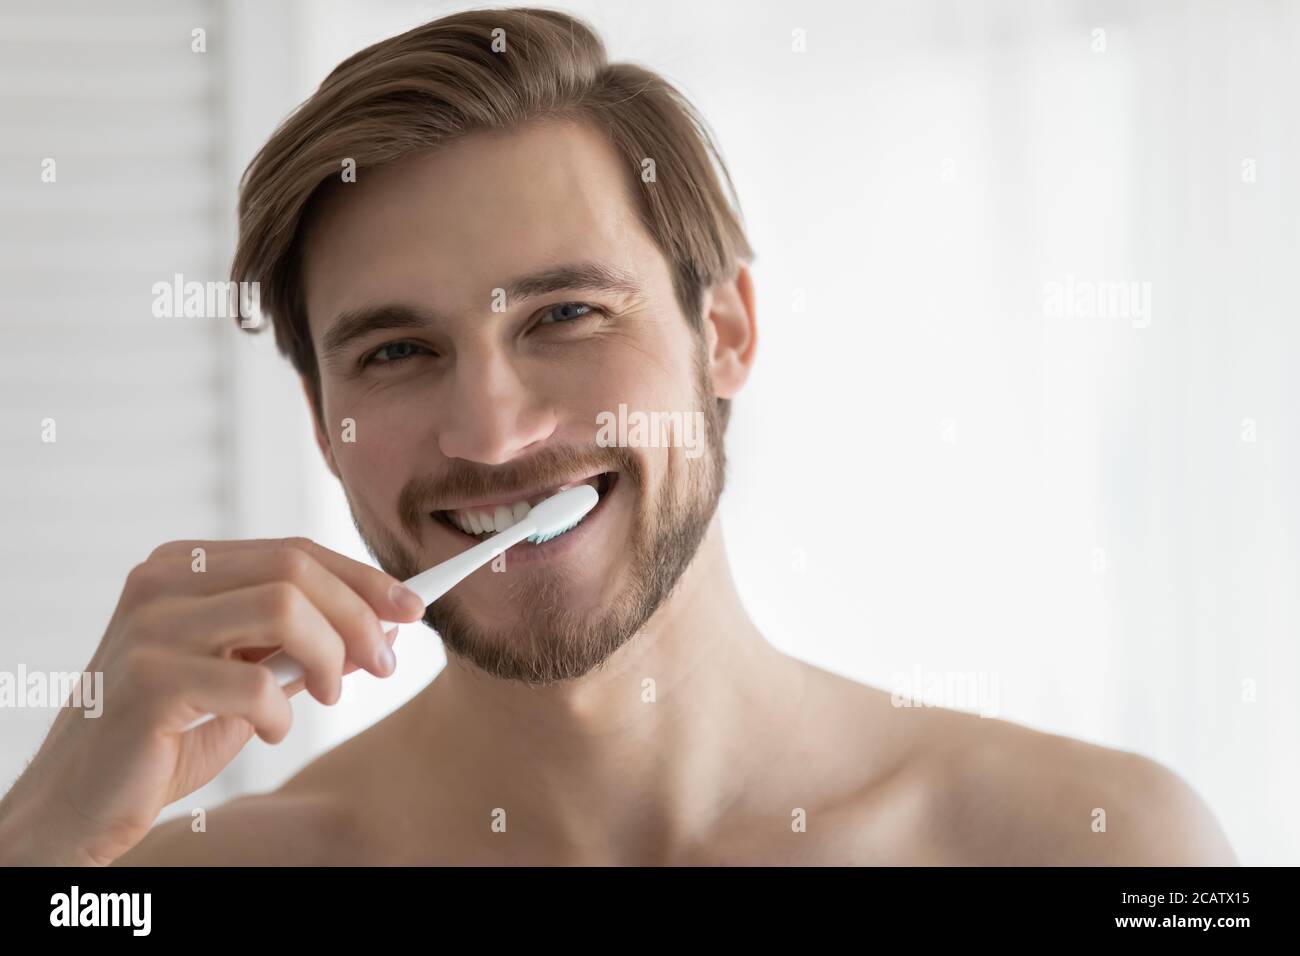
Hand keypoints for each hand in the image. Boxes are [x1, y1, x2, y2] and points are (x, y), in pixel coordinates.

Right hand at [0, 537, 425, 864]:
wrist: (80, 802)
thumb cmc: (165, 735)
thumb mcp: (242, 676)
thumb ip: (297, 644)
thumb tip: (381, 624)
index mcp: (182, 566)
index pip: (294, 550)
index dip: (362, 577)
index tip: (412, 607)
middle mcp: (160, 582)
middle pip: (295, 568)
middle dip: (358, 614)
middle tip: (386, 661)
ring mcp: (149, 627)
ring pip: (283, 608)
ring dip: (329, 656)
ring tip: (329, 694)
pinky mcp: (148, 682)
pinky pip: (253, 681)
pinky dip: (282, 712)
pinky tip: (269, 731)